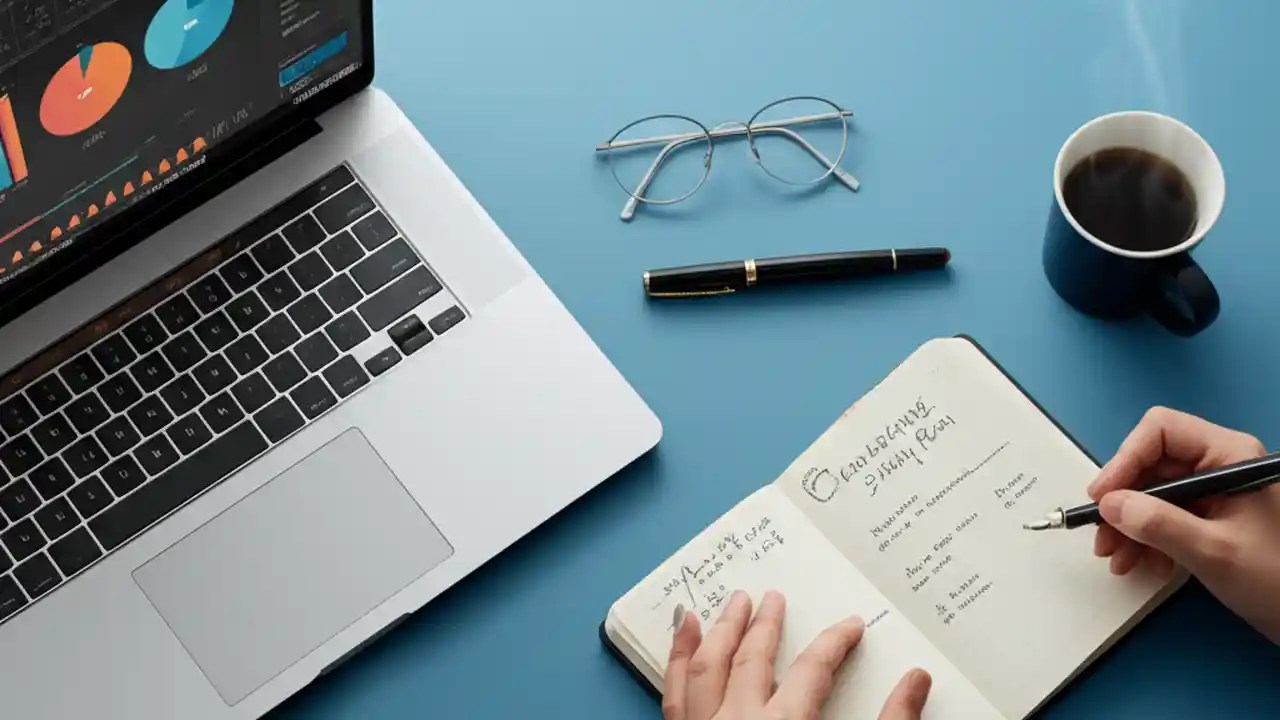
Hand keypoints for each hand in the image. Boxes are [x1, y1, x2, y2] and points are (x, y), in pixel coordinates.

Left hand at [662, 590, 931, 719]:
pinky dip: (676, 661)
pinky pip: (673, 694)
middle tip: (772, 598)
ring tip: (727, 604)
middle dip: (765, 625)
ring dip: (718, 631)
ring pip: (706, 667)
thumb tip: (916, 681)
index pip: (814, 669)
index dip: (835, 642)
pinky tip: (682, 637)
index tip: (850, 625)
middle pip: (752, 658)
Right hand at [1089, 406, 1279, 642]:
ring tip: (1118, 561)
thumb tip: (1109, 506)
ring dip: (1130, 526)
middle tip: (1101, 537)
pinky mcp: (1212, 518)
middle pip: (1152, 465)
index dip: (1125, 459)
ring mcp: (1215, 492)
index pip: (1161, 431)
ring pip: (1154, 494)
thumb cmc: (1276, 579)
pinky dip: (1148, 540)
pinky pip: (1166, 517)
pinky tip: (1143, 566)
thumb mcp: (1214, 552)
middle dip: (1123, 503)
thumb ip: (1159, 525)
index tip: (1102, 498)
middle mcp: (1219, 465)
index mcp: (1229, 455)